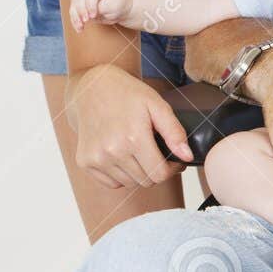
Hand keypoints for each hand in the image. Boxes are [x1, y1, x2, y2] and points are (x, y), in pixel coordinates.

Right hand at [66, 64, 191, 188]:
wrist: (92, 87)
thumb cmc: (126, 94)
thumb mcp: (156, 105)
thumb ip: (174, 132)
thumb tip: (187, 156)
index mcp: (133, 137)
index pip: (160, 174)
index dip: (172, 169)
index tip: (174, 160)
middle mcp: (112, 151)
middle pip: (146, 181)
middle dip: (157, 170)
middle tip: (158, 153)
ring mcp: (96, 158)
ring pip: (130, 184)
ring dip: (139, 172)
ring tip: (138, 150)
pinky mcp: (85, 162)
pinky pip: (112, 183)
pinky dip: (121, 175)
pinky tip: (123, 156)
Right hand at [69, 0, 132, 32]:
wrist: (123, 6)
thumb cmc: (121, 4)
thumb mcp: (116, 5)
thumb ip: (102, 7)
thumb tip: (90, 13)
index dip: (90, 4)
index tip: (93, 16)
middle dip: (81, 10)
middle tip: (86, 21)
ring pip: (74, 3)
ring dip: (75, 16)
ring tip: (80, 27)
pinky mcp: (82, 2)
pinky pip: (74, 10)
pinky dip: (75, 20)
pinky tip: (79, 28)